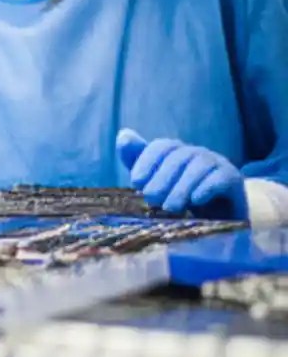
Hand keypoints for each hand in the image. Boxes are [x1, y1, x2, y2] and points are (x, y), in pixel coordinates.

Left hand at [115, 129, 248, 219]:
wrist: (218, 222)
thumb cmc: (180, 201)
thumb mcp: (155, 183)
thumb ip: (138, 160)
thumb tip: (123, 135)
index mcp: (176, 153)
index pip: (161, 147)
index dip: (146, 162)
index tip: (135, 183)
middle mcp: (197, 154)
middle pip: (178, 157)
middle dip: (162, 178)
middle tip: (152, 199)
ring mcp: (217, 165)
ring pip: (198, 167)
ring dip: (182, 187)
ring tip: (170, 207)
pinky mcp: (233, 181)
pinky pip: (221, 178)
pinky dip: (206, 188)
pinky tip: (196, 201)